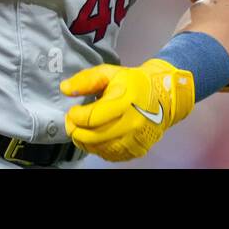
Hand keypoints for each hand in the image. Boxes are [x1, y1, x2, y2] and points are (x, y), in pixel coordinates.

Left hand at [60, 58, 194, 161]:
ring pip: (100, 149)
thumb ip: (86, 79)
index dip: (75, 116)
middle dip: (76, 130)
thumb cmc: (134, 83)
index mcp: (125, 102)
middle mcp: (132, 124)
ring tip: (81, 130)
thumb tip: (65, 89)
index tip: (72, 111)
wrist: (164, 97)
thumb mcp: (110, 73)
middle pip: (93, 136)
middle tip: (72, 122)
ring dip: (85, 141)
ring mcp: (135, 140)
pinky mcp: (137, 150)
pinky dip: (98, 148)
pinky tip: (96, 137)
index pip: (91, 117)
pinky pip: (110, 155)